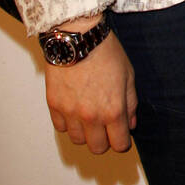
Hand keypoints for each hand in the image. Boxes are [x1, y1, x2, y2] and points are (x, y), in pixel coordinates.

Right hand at [45, 32, 137, 154]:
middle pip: (97, 147)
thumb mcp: (128, 76)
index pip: (119, 144)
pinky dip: (68, 122)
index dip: (122, 141)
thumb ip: (131, 103)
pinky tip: (74, 109)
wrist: (78, 36)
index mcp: (113, 111)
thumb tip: (130, 124)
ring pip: (78, 140)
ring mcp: (70, 112)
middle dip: (104, 140)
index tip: (121, 135)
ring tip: (89, 116)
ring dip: (85, 132)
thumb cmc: (105, 52)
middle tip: (105, 127)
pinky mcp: (54, 105)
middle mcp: (91, 116)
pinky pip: (61, 127)